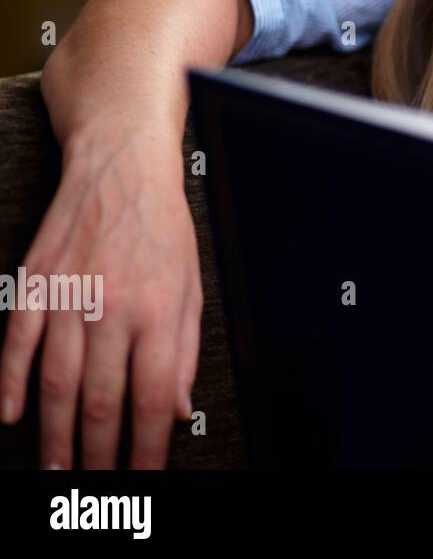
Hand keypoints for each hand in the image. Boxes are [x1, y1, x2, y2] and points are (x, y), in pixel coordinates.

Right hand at [0, 122, 201, 468]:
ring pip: (55, 382)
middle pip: (99, 401)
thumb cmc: (162, 227)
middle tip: (94, 487)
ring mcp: (68, 296)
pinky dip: (10, 383)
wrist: (122, 166)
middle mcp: (113, 308)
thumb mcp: (192, 287)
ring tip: (55, 469)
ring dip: (52, 434)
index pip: (152, 399)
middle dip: (97, 455)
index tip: (143, 478)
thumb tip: (178, 409)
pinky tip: (12, 415)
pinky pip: (16, 342)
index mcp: (158, 312)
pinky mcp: (34, 282)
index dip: (146, 448)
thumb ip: (185, 351)